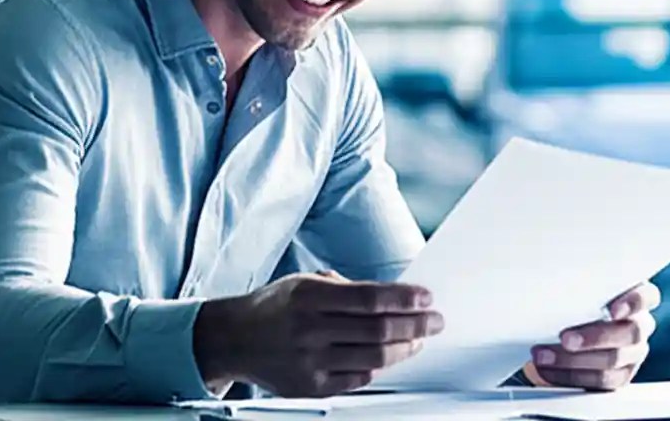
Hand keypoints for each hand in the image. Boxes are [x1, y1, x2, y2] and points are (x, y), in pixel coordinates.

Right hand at [193, 272, 443, 396]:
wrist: (233, 339)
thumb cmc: (275, 307)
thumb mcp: (305, 282)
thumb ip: (347, 288)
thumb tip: (394, 297)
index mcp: (309, 296)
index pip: (371, 298)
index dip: (405, 299)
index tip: (427, 298)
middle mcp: (309, 329)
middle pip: (378, 330)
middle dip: (416, 325)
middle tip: (435, 321)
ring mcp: (309, 362)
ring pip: (374, 358)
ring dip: (405, 349)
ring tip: (418, 340)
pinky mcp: (309, 388)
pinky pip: (358, 379)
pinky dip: (379, 368)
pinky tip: (388, 357)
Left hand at [527, 282, 659, 390]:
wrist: (572, 327)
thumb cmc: (578, 301)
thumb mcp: (582, 289)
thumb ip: (579, 289)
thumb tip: (551, 286)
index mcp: (637, 297)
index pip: (647, 297)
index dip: (633, 304)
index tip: (613, 310)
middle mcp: (640, 326)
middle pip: (630, 333)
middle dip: (595, 338)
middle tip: (566, 339)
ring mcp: (633, 353)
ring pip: (613, 361)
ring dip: (573, 361)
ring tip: (544, 356)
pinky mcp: (619, 376)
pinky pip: (600, 382)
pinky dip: (570, 377)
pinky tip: (549, 370)